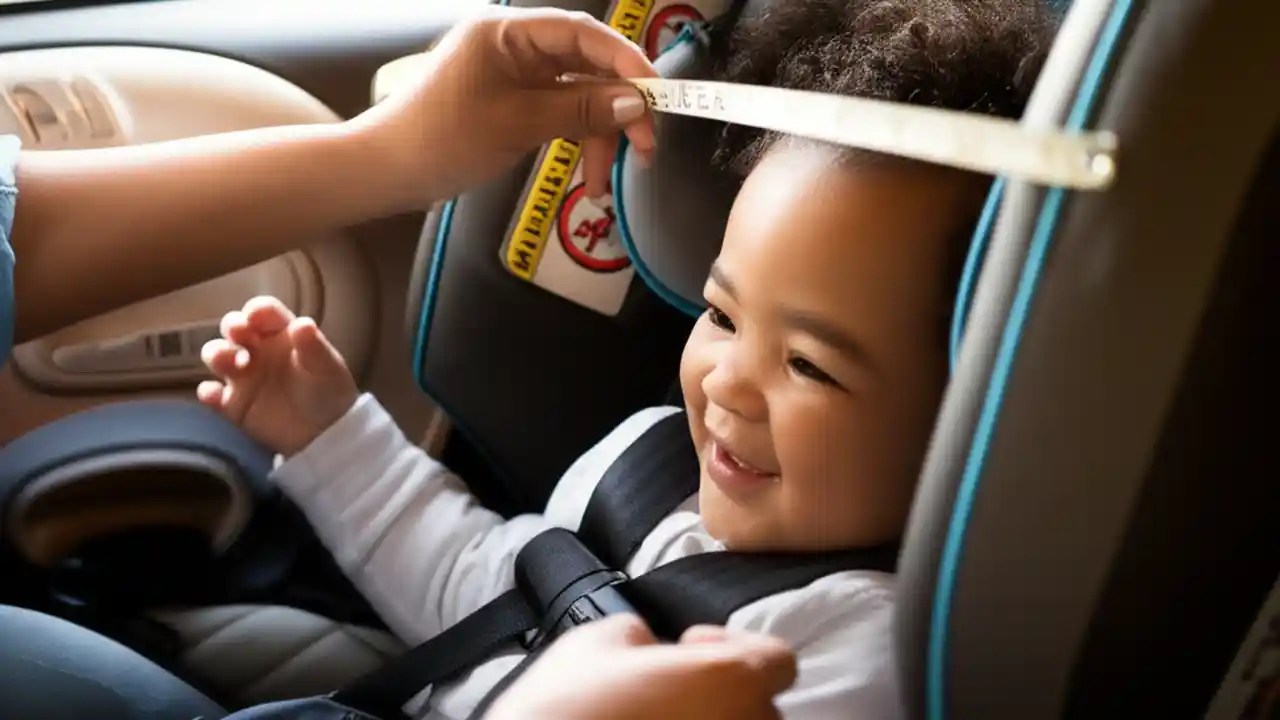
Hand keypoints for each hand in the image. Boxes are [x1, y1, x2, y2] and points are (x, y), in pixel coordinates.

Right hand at [198, 296, 357, 455]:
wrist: (326, 433)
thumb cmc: (329, 391)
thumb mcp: (328, 369)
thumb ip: (314, 347)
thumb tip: (303, 324)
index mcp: (281, 334)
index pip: (264, 313)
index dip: (258, 311)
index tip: (256, 316)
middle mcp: (257, 350)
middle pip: (235, 328)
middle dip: (232, 326)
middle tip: (239, 333)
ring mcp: (242, 376)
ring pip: (218, 356)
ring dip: (218, 354)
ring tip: (232, 362)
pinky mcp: (233, 405)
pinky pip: (213, 396)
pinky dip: (208, 394)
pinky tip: (213, 395)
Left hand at [354, 5, 657, 206]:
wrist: (387, 172)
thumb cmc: (441, 138)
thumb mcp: (516, 125)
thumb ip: (579, 112)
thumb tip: (635, 104)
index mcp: (508, 32)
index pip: (583, 34)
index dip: (626, 63)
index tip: (655, 99)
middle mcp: (517, 46)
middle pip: (588, 68)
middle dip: (618, 111)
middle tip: (645, 150)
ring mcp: (518, 76)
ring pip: (580, 99)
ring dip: (599, 140)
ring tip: (603, 186)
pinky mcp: (517, 104)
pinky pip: (562, 118)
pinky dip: (578, 147)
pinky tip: (589, 180)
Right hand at [484, 616, 797, 719]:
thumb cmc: (565, 711)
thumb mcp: (597, 640)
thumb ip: (644, 633)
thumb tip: (650, 646)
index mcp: (732, 680)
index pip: (777, 658)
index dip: (734, 644)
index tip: (692, 648)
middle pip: (761, 707)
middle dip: (721, 693)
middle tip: (668, 690)